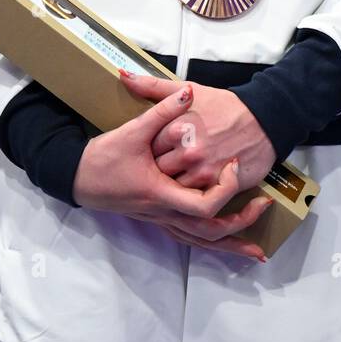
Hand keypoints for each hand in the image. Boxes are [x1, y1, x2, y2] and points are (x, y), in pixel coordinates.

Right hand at [72, 82, 272, 261]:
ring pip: (201, 242)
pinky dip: (211, 244)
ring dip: (230, 244)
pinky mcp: (158, 218)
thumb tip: (189, 91)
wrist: (77, 178)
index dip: (225, 189)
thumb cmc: (103, 158)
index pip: (204, 206)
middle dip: (241, 224)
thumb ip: (162, 110)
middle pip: (210, 233)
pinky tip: (226, 245)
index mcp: (161, 194)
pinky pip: (189, 239)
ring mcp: (161, 219)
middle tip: (262, 205)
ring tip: (256, 250)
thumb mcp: (133, 131)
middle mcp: (164, 213)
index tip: (231, 166)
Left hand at [117, 70, 276, 193]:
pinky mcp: (217, 185)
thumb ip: (152, 86)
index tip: (151, 147)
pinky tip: (189, 185)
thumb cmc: (224, 105)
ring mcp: (202, 170)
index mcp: (176, 128)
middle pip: (157, 169)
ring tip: (173, 176)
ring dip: (172, 183)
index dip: (148, 147)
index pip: (146, 145)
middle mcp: (187, 151)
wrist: (264, 121)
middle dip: (156, 168)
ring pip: (173, 187)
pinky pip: (194, 197)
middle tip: (159, 165)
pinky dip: (190, 193)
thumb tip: (123, 75)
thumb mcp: (189, 89)